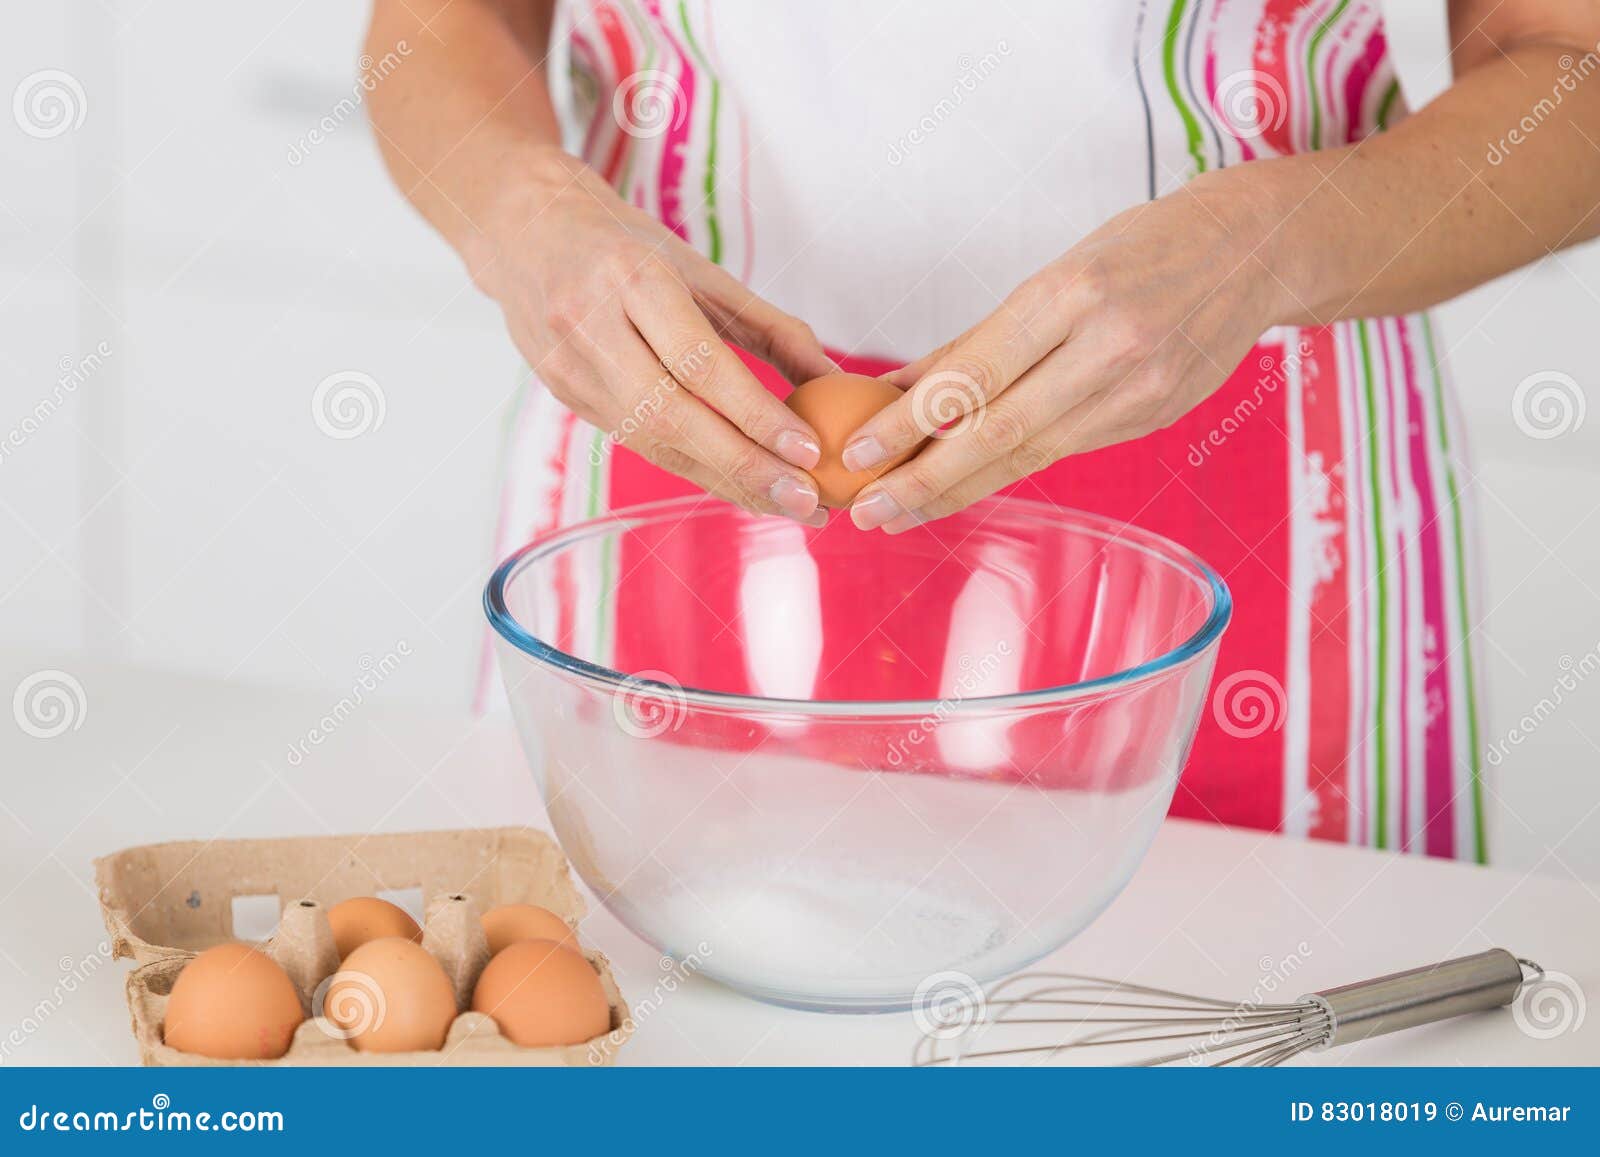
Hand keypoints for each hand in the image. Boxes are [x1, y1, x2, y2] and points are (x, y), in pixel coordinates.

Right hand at [472, 148, 836, 522]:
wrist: (524, 231)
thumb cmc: (626, 245)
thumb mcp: (699, 267)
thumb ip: (767, 324)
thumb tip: (834, 380)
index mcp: (631, 279)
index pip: (698, 361)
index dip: (754, 412)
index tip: (808, 449)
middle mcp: (591, 326)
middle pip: (673, 415)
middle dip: (746, 466)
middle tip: (807, 501)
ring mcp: (569, 368)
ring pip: (654, 442)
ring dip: (726, 481)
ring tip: (787, 503)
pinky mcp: (565, 396)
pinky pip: (639, 444)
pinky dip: (695, 469)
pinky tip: (740, 485)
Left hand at [841, 176, 1283, 530]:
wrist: (1254, 250)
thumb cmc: (1141, 249)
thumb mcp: (1057, 271)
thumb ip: (979, 340)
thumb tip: (896, 389)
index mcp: (1072, 294)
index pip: (975, 374)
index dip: (911, 422)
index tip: (859, 450)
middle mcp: (1107, 348)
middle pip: (997, 432)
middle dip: (923, 479)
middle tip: (866, 509)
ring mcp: (1138, 392)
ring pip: (1028, 456)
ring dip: (956, 491)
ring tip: (897, 511)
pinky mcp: (1155, 420)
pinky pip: (1063, 453)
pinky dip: (1006, 472)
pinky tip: (961, 488)